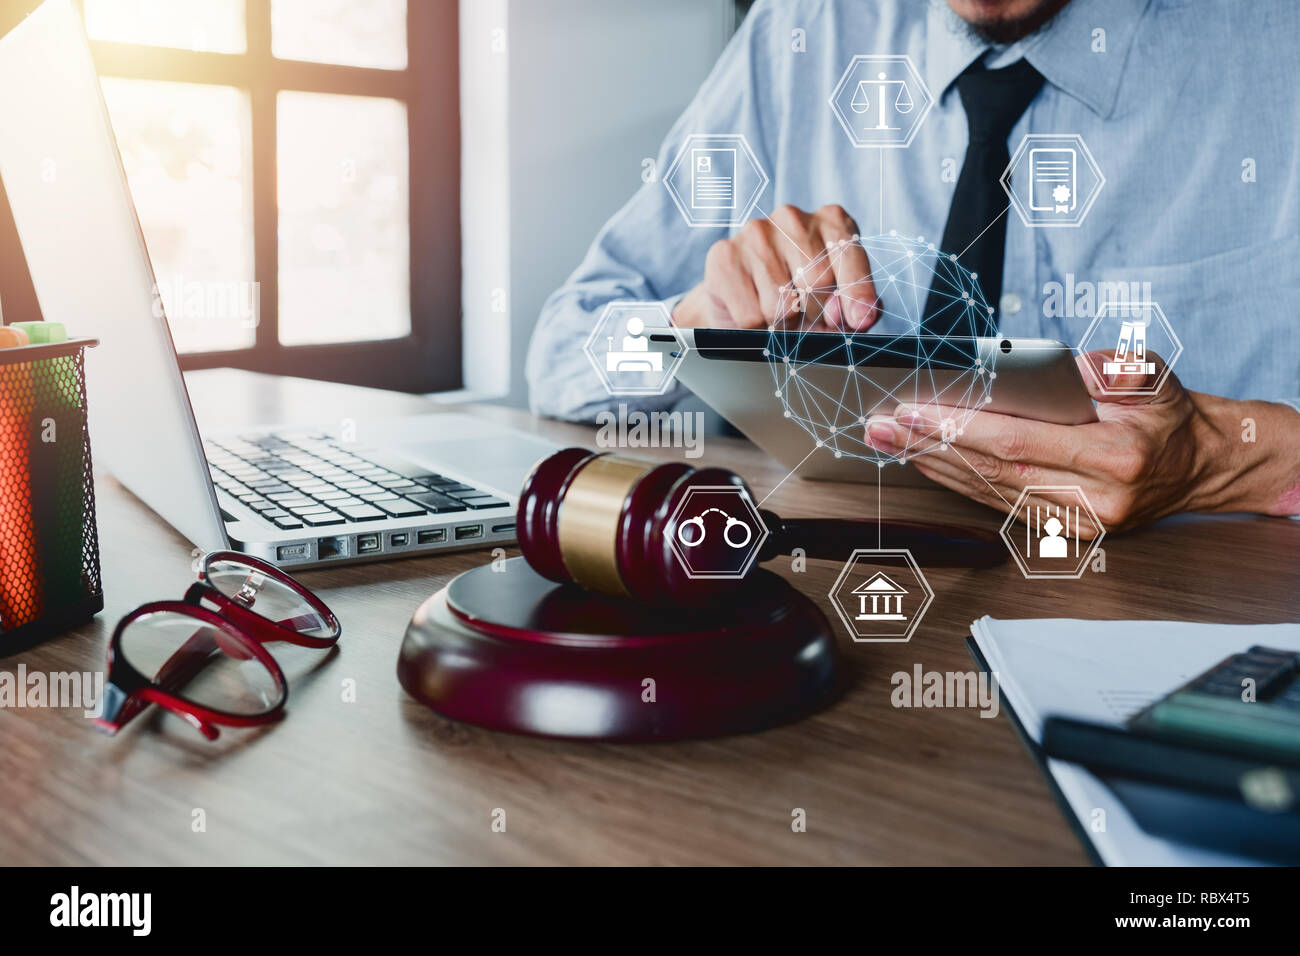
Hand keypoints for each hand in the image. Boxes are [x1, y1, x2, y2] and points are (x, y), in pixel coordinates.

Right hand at [672, 204, 879, 330]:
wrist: (739, 300)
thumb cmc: (797, 299)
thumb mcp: (836, 303)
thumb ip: (851, 307)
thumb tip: (845, 316)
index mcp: (831, 221)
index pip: (850, 256)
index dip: (857, 294)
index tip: (859, 320)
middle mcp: (792, 218)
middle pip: (817, 282)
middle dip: (814, 313)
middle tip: (803, 313)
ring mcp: (756, 233)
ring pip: (782, 304)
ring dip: (782, 323)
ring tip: (775, 310)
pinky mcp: (724, 256)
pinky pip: (752, 315)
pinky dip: (756, 328)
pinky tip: (752, 308)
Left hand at [860, 351, 1258, 533]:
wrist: (1202, 464)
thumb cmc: (1168, 415)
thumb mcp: (1150, 374)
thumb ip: (1112, 369)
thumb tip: (1065, 369)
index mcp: (1114, 459)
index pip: (1018, 443)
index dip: (959, 429)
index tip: (913, 411)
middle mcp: (1094, 500)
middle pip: (993, 471)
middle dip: (930, 446)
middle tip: (881, 427)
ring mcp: (1079, 522)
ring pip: (990, 492)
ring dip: (934, 466)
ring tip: (889, 442)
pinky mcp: (1066, 530)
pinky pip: (1000, 504)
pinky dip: (959, 482)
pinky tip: (928, 463)